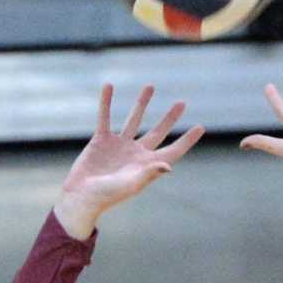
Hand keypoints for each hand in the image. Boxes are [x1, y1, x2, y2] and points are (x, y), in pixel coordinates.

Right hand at [54, 85, 203, 239]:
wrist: (81, 197)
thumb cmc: (107, 196)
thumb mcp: (130, 185)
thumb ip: (149, 174)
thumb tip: (168, 166)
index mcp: (147, 165)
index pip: (173, 150)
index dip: (187, 140)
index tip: (200, 127)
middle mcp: (136, 154)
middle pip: (158, 132)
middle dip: (170, 118)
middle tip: (182, 103)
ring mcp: (119, 145)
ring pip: (134, 119)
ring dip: (142, 103)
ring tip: (150, 86)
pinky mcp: (101, 140)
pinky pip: (105, 117)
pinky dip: (106, 102)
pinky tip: (109, 86)